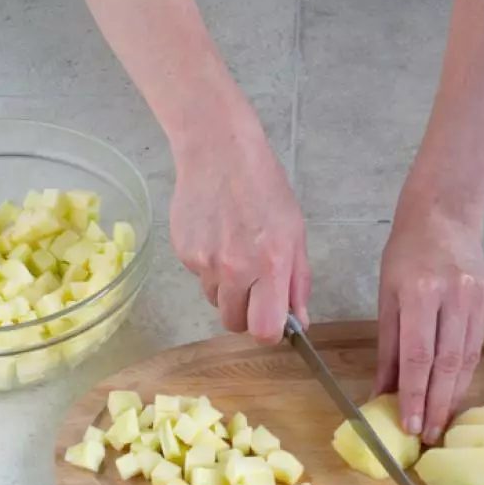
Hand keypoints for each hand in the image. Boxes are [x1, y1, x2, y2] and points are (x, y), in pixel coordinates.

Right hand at [169, 111, 310, 344]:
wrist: (218, 152)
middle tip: (253, 286)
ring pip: (215, 300)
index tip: (272, 319)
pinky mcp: (183, 253)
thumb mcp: (295, 232)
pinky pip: (198, 277)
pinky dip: (208, 266)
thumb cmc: (265, 188)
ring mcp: (205, 263)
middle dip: (245, 314)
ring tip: (234, 250)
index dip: (269, 331)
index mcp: (270, 265)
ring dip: (227, 288)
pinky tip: (216, 234)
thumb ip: (298, 282)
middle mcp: (235, 269)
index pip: (265, 330)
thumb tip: (300, 321)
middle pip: (234, 324)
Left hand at [374, 207, 483, 444]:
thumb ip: (387, 347)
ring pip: (467, 361)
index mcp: (422, 292)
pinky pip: (476, 348)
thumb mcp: (387, 296)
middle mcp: (455, 297)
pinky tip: (452, 392)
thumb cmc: (406, 254)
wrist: (444, 216)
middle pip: (448, 364)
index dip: (415, 395)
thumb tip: (382, 392)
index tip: (411, 425)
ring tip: (441, 423)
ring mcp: (478, 301)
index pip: (419, 356)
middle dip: (437, 405)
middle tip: (429, 436)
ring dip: (453, 396)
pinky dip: (463, 374)